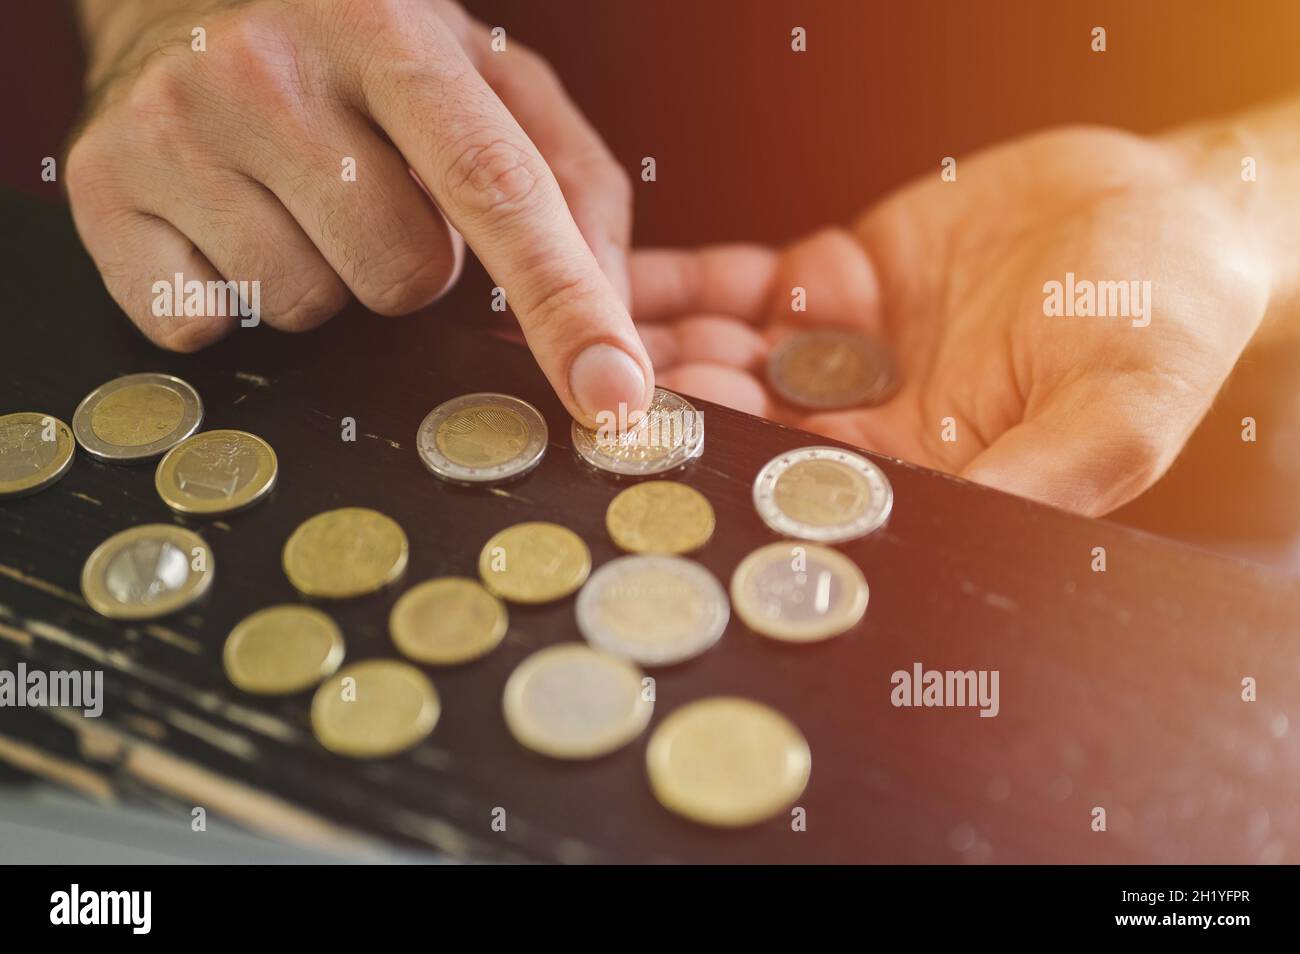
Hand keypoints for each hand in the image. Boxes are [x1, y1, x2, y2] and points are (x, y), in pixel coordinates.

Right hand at [67, 0, 650, 425]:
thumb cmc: (362, 48)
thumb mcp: (485, 76)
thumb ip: (571, 183)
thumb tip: (614, 321)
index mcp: (390, 34)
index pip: (496, 188)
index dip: (564, 302)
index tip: (612, 391)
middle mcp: (269, 69)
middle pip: (401, 278)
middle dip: (410, 267)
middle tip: (371, 193)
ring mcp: (175, 128)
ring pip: (308, 308)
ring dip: (324, 279)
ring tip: (298, 199)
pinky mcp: (104, 190)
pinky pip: (206, 326)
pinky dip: (236, 298)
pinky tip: (229, 223)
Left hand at [631, 125, 1271, 514]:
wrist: (1165, 207)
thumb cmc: (1163, 320)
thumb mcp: (1115, 414)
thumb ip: (1031, 477)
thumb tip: (949, 539)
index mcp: (926, 474)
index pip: (809, 491)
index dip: (741, 472)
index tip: (680, 446)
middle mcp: (874, 423)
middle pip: (752, 429)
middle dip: (688, 407)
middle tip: (625, 385)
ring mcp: (848, 349)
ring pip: (736, 359)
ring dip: (676, 347)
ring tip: (613, 330)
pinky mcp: (839, 278)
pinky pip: (750, 286)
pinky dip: (697, 284)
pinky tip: (640, 280)